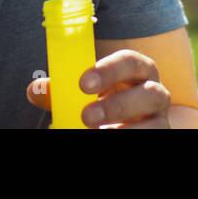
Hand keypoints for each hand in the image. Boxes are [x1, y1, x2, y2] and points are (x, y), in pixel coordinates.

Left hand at [25, 49, 171, 128]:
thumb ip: (62, 91)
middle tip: (86, 116)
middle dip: (117, 105)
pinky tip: (109, 137)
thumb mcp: (86, 93)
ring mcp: (160, 119)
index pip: (130, 61)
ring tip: (96, 133)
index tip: (83, 84)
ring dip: (127, 130)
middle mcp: (155, 91)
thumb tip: (36, 89)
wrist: (130, 123)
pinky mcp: (161, 135)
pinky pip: (153, 137)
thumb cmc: (105, 101)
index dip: (109, 70)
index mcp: (138, 70)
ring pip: (155, 123)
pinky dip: (130, 137)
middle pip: (150, 92)